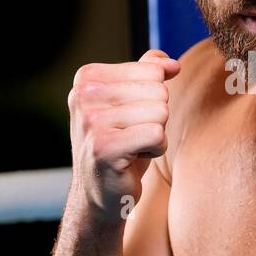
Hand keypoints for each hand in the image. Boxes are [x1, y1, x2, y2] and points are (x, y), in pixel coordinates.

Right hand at [69, 49, 179, 217]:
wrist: (100, 192)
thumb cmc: (121, 144)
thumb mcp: (132, 103)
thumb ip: (147, 74)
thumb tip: (170, 63)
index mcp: (88, 77)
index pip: (152, 70)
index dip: (153, 97)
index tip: (130, 117)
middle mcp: (84, 95)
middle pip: (158, 91)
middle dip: (156, 117)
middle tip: (132, 135)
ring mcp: (91, 121)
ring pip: (160, 112)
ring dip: (156, 134)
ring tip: (133, 146)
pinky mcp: (104, 146)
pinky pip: (157, 134)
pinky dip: (156, 149)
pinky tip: (135, 158)